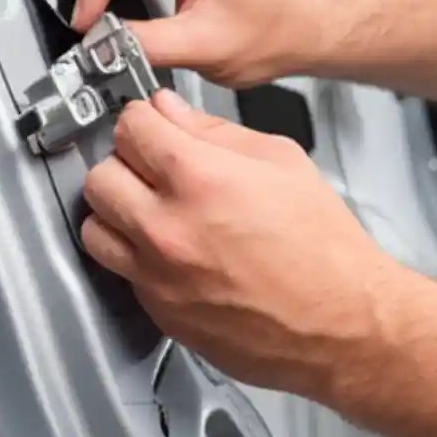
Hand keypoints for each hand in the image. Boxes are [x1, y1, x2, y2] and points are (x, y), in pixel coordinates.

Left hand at [81, 90, 398, 395]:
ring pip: (94, 227)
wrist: (342, 324)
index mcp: (199, 179)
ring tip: (148, 209)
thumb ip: (214, 132)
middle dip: (124, 163)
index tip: (150, 124)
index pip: (130, 128)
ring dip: (116, 211)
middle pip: (100, 176)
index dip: (141, 119)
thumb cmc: (324, 248)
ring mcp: (156, 275)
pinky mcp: (158, 310)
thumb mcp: (282, 161)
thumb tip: (171, 112)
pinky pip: (120, 270)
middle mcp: (167, 227)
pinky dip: (134, 254)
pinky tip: (167, 248)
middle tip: (150, 166)